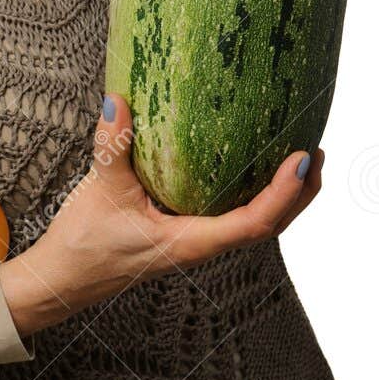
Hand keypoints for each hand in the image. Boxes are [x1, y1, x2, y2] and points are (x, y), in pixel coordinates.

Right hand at [0, 93, 323, 334]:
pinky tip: (249, 166)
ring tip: (298, 158)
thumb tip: (120, 99)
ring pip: (254, 222)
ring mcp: (195, 241)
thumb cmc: (83, 244)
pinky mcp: (184, 234)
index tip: (302, 160)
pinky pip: (232, 216)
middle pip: (269, 226)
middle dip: (299, 193)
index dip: (284, 194)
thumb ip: (113, 146)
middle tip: (315, 150)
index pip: (254, 223)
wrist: (63, 279)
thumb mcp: (100, 190)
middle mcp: (201, 245)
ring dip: (283, 195)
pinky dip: (254, 194)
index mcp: (190, 242)